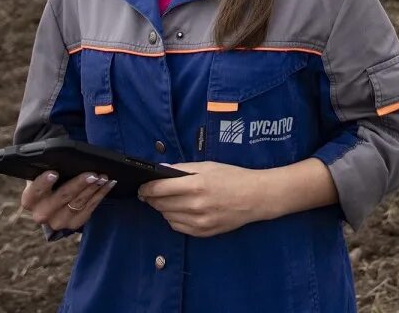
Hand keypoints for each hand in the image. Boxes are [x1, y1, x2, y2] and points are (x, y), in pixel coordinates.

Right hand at [20, 170, 115, 230]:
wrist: (53, 199)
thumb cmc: (50, 179)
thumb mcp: (45, 172)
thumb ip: (50, 165)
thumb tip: (66, 153)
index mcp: (30, 199)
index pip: (35, 191)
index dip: (44, 183)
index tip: (54, 173)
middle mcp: (41, 214)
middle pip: (62, 197)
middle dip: (79, 184)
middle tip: (92, 173)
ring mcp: (57, 222)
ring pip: (78, 204)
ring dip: (93, 189)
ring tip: (103, 177)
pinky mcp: (73, 225)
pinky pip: (89, 209)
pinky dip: (100, 195)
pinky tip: (108, 184)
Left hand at [138, 162, 265, 237]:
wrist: (256, 197)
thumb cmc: (233, 177)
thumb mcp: (208, 166)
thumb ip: (183, 168)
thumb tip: (161, 170)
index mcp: (197, 184)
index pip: (160, 189)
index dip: (146, 188)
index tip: (142, 187)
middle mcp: (196, 205)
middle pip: (160, 204)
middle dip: (152, 198)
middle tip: (150, 194)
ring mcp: (199, 222)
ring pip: (167, 216)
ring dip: (163, 208)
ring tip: (168, 201)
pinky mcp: (203, 232)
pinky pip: (178, 227)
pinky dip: (174, 218)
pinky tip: (180, 210)